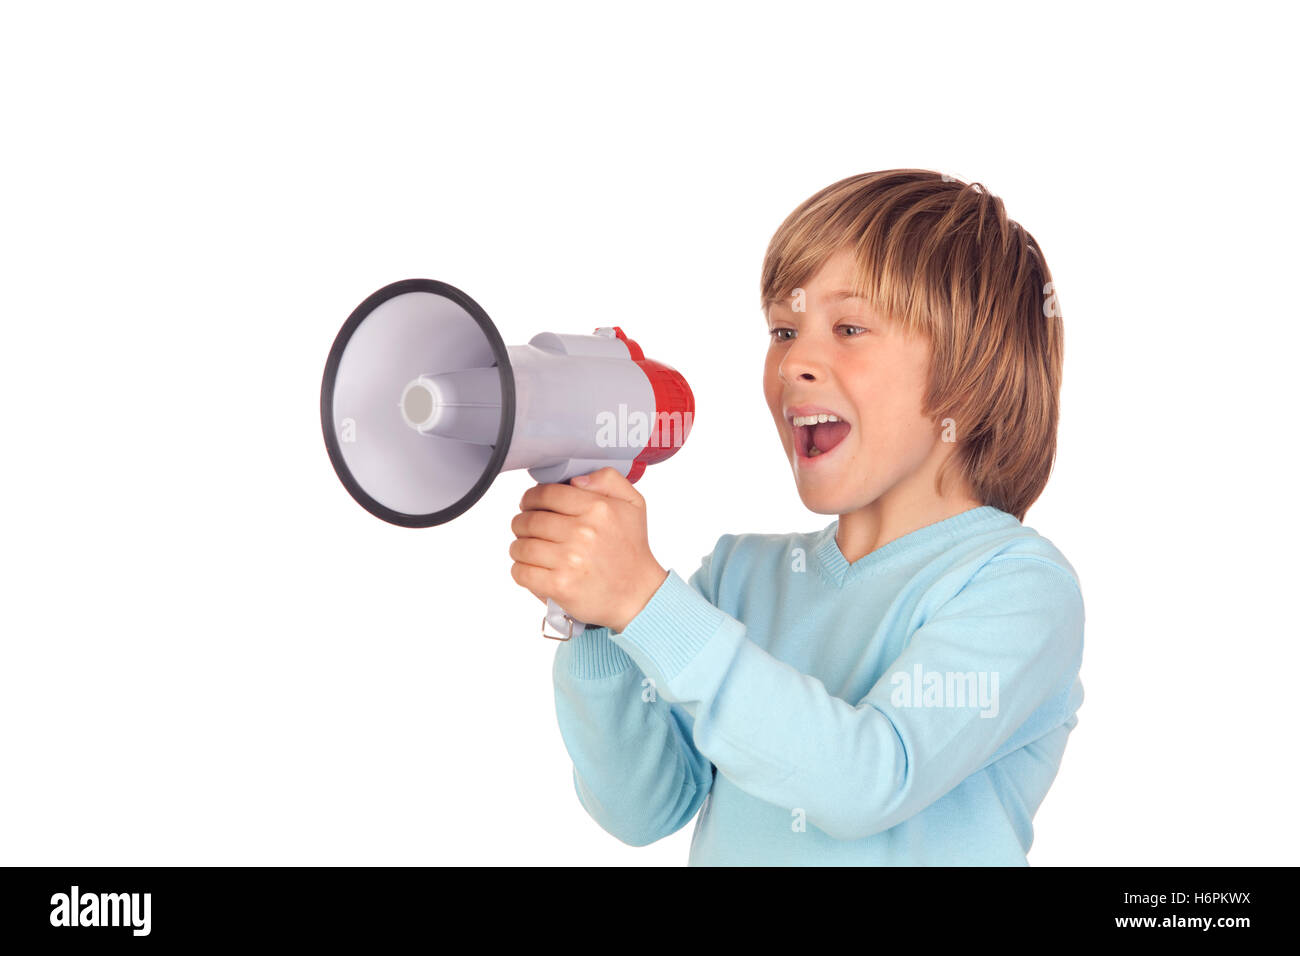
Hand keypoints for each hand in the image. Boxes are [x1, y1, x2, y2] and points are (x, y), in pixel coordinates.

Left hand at [509, 467, 667, 631]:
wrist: (638, 595)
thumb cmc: (631, 549)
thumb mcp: (633, 503)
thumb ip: (608, 479)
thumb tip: (575, 480)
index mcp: (598, 508)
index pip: (547, 494)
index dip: (531, 498)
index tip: (530, 504)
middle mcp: (583, 532)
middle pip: (529, 520)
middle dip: (521, 523)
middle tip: (526, 528)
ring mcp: (570, 560)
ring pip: (520, 546)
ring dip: (519, 547)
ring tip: (529, 549)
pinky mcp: (560, 586)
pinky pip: (521, 572)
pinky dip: (520, 570)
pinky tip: (533, 568)